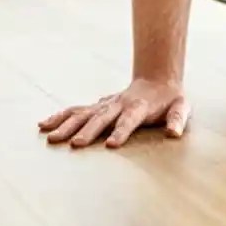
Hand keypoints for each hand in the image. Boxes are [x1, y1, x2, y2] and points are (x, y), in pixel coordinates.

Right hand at [38, 78, 190, 148]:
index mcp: (139, 107)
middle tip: (75, 145)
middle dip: (89, 131)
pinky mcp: (96, 106)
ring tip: (51, 137)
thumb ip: (178, 119)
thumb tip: (174, 133)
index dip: (121, 131)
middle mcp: (118, 105)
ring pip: (83, 113)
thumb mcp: (180, 107)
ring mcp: (105, 105)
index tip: (111, 145)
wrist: (156, 81)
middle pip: (101, 118)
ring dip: (67, 124)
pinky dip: (59, 116)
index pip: (129, 120)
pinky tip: (44, 124)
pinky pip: (75, 110)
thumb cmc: (169, 100)